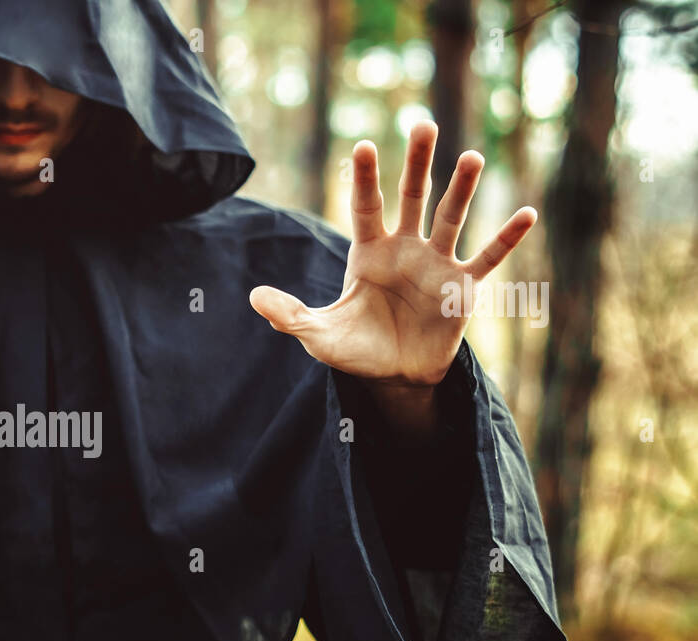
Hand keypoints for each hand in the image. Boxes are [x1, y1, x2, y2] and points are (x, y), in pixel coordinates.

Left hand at [248, 121, 534, 436]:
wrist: (395, 376)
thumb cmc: (356, 349)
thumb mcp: (318, 334)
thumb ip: (290, 315)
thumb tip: (254, 297)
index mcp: (368, 252)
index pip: (366, 207)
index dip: (366, 179)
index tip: (365, 145)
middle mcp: (405, 248)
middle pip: (411, 198)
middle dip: (416, 163)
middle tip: (422, 124)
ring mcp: (436, 263)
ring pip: (451, 217)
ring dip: (462, 188)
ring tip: (471, 156)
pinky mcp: (462, 287)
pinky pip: (487, 258)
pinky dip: (505, 239)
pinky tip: (526, 214)